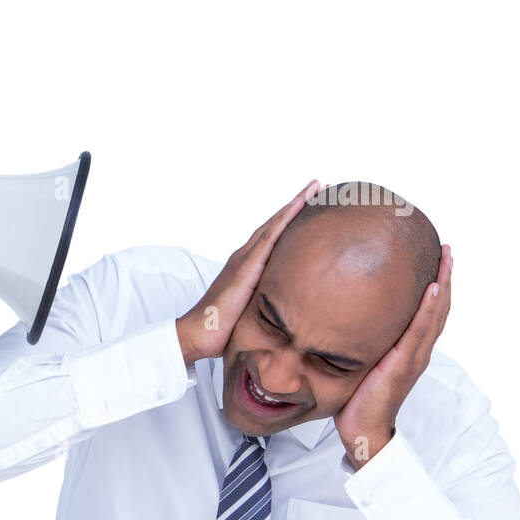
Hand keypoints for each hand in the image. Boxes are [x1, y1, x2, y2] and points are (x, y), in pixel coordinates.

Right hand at [175, 180, 319, 366]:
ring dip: (296, 204)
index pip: (275, 237)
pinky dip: (285, 219)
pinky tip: (299, 205)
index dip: (293, 220)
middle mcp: (246, 257)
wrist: (197, 333)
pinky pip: (269, 237)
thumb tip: (287, 316)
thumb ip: (266, 305)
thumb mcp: (252, 313)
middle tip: (322, 186)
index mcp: (248, 267)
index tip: (314, 204)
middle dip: (299, 204)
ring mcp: (245, 259)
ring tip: (316, 187)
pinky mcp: (246, 266)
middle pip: (276, 224)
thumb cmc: (221, 329)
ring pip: (275, 224)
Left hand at [336, 244, 452, 469]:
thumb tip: (340, 317)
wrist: (362, 429)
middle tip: (446, 249)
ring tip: (445, 257)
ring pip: (434, 314)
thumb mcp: (359, 361)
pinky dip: (428, 309)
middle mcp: (416, 350)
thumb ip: (360, 340)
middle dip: (444, 277)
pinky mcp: (404, 364)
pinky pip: (418, 331)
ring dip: (442, 284)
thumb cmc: (358, 399)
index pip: (427, 312)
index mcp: (408, 350)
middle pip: (438, 307)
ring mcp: (413, 357)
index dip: (435, 286)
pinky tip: (432, 288)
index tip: (435, 259)